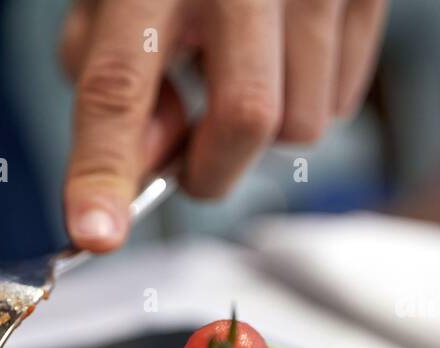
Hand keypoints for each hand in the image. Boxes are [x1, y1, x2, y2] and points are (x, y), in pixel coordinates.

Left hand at [61, 0, 387, 250]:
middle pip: (245, 119)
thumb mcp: (117, 6)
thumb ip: (112, 90)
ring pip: (304, 125)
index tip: (97, 233)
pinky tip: (281, 55)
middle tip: (193, 156)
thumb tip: (142, 174)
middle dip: (213, 168)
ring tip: (241, 73)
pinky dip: (305, 103)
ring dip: (262, 134)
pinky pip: (343, 102)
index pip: (119, 85)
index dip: (104, 169)